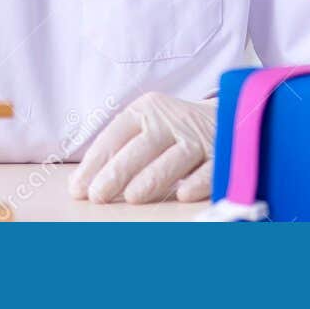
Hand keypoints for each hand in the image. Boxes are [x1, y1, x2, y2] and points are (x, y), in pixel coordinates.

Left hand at [69, 93, 215, 203]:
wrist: (230, 118)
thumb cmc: (175, 132)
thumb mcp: (148, 129)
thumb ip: (120, 152)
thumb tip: (83, 185)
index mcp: (147, 111)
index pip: (116, 135)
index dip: (95, 162)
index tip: (78, 188)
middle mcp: (172, 120)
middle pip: (142, 147)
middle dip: (117, 172)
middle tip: (98, 196)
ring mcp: (199, 136)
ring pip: (175, 158)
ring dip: (153, 178)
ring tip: (132, 197)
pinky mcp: (224, 154)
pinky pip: (210, 169)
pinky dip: (197, 182)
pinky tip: (183, 195)